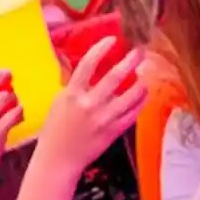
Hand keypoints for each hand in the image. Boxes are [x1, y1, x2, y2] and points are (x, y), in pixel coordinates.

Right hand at [35, 37, 147, 173]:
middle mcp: (89, 104)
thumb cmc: (55, 130)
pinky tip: (143, 94)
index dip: (101, 49)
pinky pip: (134, 112)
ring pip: (131, 95)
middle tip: (139, 51)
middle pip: (115, 76)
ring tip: (145, 75)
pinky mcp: (114, 131)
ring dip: (140, 82)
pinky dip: (141, 101)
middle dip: (130, 60)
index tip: (112, 40)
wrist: (59, 160)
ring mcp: (104, 118)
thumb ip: (73, 86)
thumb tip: (87, 67)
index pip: (88, 64)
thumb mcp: (59, 103)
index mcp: (72, 94)